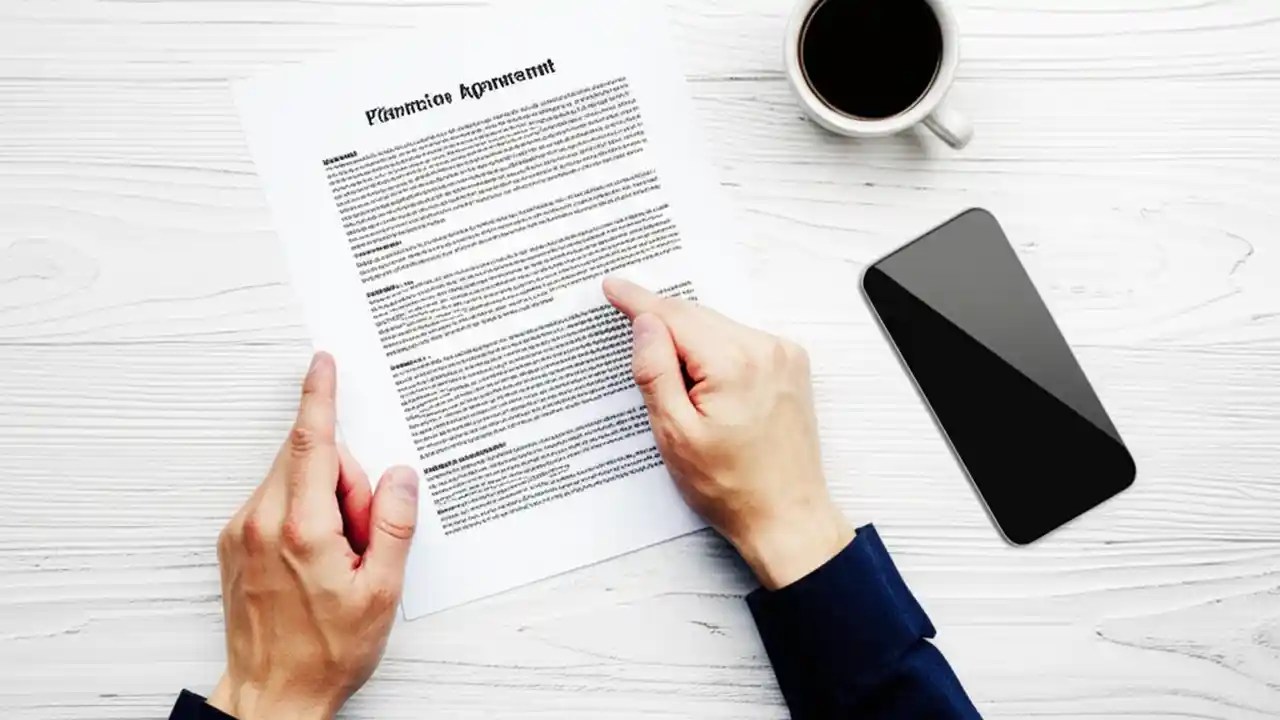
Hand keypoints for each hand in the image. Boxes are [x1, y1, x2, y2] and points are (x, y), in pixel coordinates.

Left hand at [209, 353, 419, 719]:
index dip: (320, 397)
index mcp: (301, 529)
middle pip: (310, 457)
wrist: (272, 694)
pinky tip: (319, 557)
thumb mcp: (381, 592)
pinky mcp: (234, 542)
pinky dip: (305, 513)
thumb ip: (396, 525)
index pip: (312, 443)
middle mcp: (261, 521)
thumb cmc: (325, 652)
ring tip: (341, 555)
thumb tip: (401, 477)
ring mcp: (242, 531)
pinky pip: (277, 499)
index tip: (323, 364)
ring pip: (294, 477)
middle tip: (363, 534)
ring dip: (326, 499)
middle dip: (347, 479)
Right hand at [604, 279, 853, 589]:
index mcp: (733, 363)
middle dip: (663, 327)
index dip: (638, 301)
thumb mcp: (675, 434)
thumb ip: (655, 372)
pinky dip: (716, 352)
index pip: (674, 315)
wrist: (787, 516)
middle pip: (697, 318)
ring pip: (718, 328)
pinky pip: (740, 341)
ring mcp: (783, 355)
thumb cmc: (731, 487)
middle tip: (636, 349)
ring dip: (690, 343)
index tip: (613, 287)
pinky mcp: (791, 366)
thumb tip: (645, 323)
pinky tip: (707, 388)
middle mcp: (765, 349)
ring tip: (682, 394)